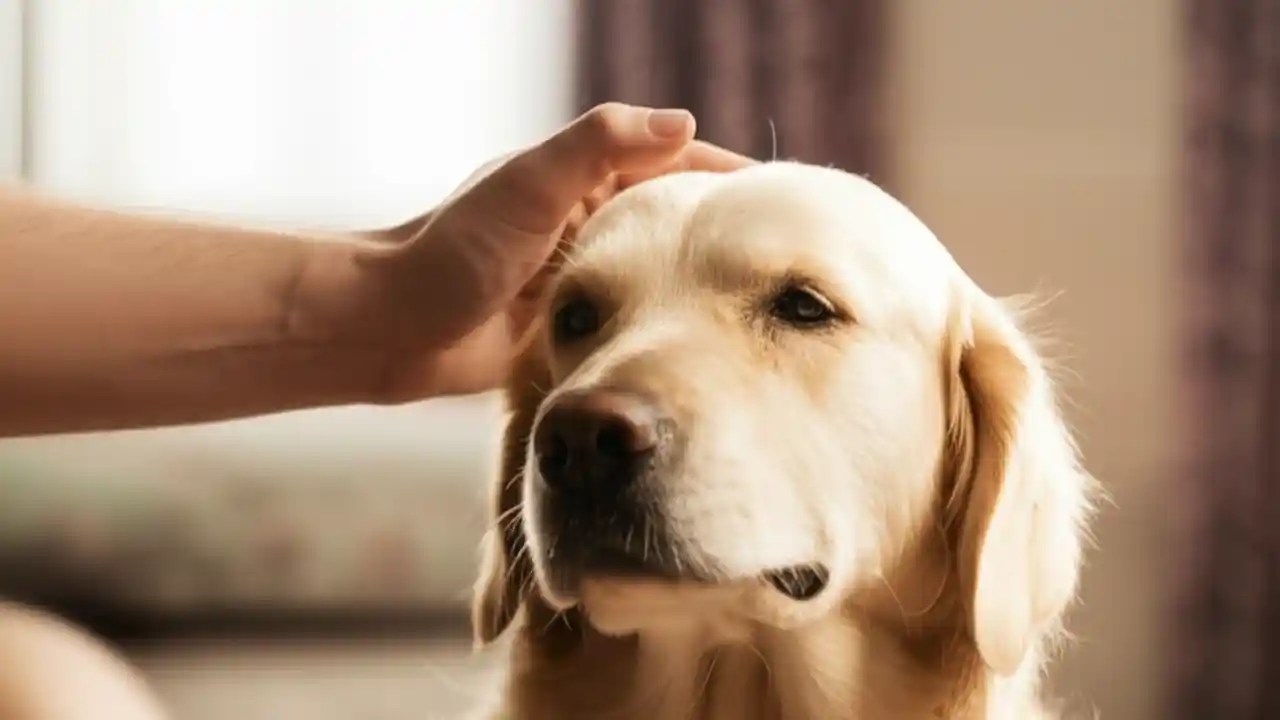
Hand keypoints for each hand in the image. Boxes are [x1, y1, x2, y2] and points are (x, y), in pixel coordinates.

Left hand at [360, 103, 753, 399]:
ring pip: (655, 270)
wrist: (392, 329)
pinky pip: (630, 316)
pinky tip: (702, 341)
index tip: (781, 199)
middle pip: (670, 216)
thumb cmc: (453, 250)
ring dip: (698, 279)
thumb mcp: (528, 185)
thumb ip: (599, 145)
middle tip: (785, 256)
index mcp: (577, 177)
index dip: (724, 175)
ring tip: (759, 301)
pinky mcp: (571, 324)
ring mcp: (579, 275)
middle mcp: (584, 221)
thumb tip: (683, 122)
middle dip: (721, 229)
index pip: (669, 162)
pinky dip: (665, 322)